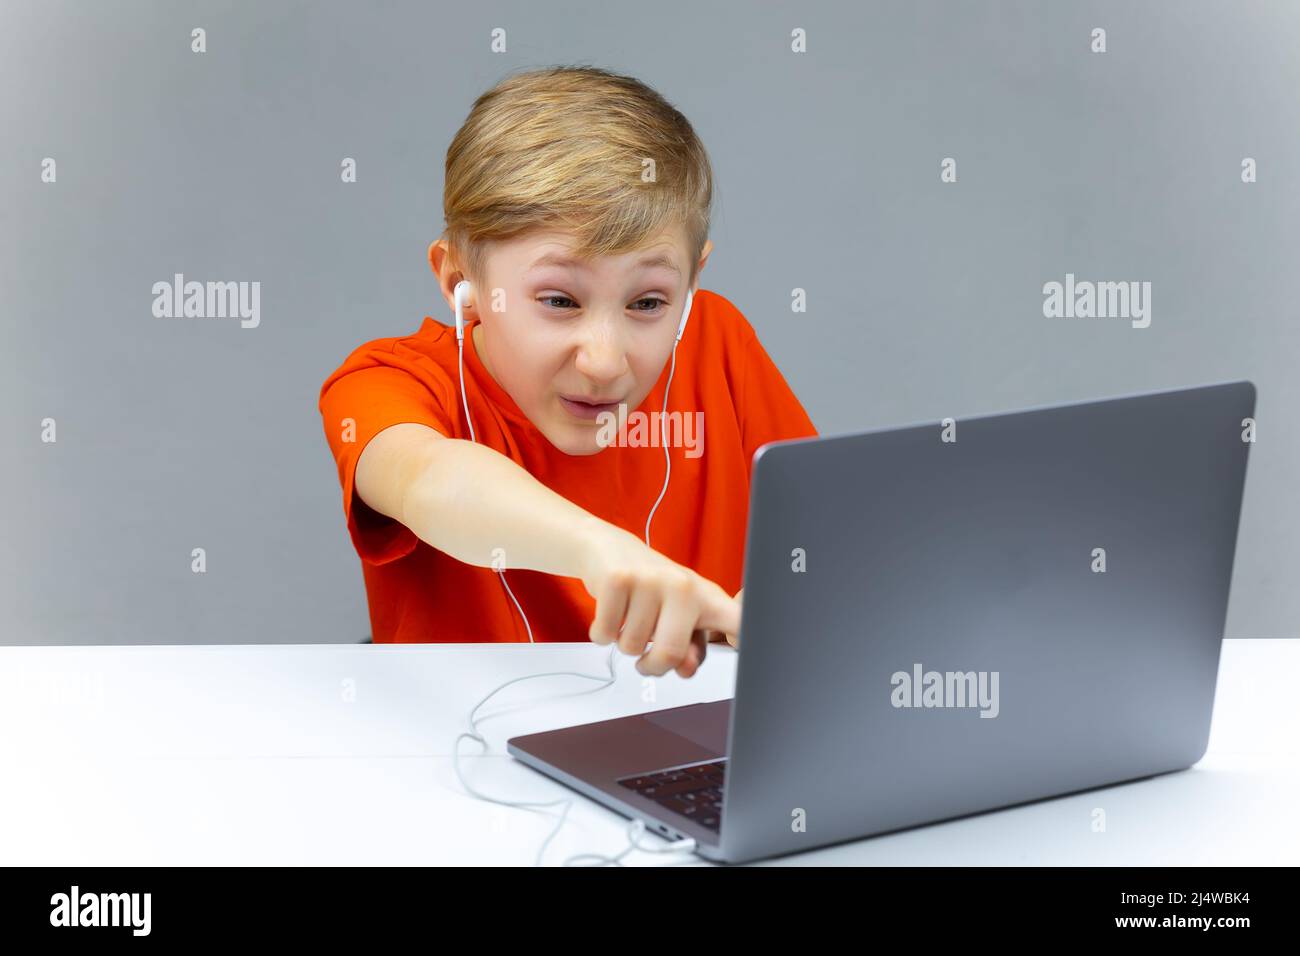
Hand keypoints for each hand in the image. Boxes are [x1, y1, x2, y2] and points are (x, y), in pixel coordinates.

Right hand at [578, 525, 741, 677]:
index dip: (745, 642)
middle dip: (653, 666)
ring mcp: (650, 580)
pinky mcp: (618, 580)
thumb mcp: (678, 617)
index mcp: (706, 597)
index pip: (737, 621)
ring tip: (630, 618)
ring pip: (631, 647)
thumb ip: (689, 649)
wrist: (611, 550)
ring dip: (623, 642)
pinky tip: (612, 612)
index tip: (741, 652)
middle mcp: (683, 586)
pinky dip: (602, 633)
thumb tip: (685, 669)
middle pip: (671, 653)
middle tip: (647, 660)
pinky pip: (605, 634)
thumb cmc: (652, 588)